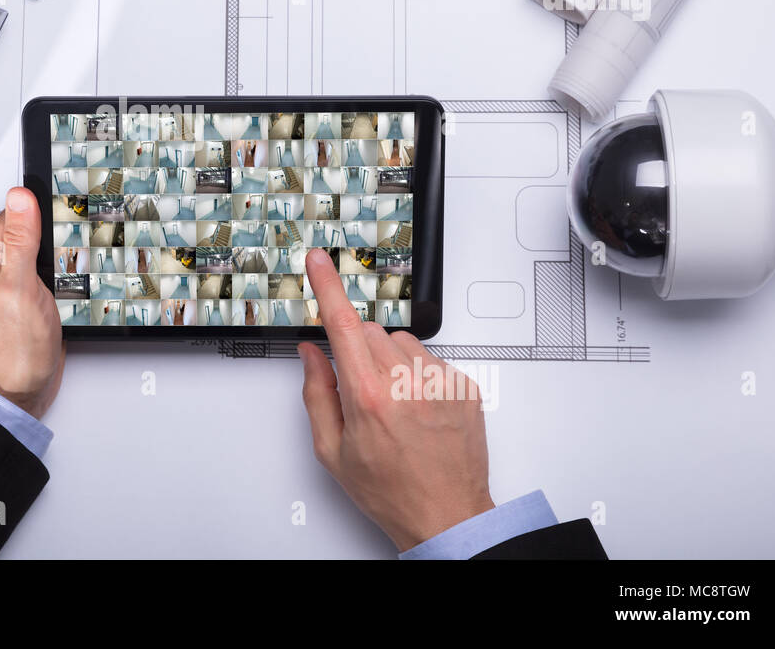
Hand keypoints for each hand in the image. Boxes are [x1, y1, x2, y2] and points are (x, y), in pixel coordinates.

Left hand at [0, 187, 64, 417]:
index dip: (47, 212)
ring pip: (55, 244)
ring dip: (70, 254)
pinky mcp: (38, 286)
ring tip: (71, 277)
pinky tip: (75, 284)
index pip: (21, 209)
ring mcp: (21, 272)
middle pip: (40, 224)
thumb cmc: (14, 345)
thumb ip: (20, 241)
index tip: (64, 227)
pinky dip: (73, 270)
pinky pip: (60, 264)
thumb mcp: (18, 287)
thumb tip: (20, 197)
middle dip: (61, 236)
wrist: (23, 384)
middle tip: (66, 262)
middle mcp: (3, 259)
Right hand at [297, 248, 493, 550]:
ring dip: (387, 359)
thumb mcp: (332, 451)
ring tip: (392, 404)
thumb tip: (311, 354)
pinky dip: (416, 373)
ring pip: (400, 341)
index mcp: (368, 397)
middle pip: (369, 330)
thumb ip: (317, 394)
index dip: (327, 286)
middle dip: (356, 348)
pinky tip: (417, 409)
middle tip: (359, 389)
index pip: (342, 324)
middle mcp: (406, 382)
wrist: (448, 514)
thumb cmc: (391, 490)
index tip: (319, 260)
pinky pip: (429, 358)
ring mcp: (439, 381)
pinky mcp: (463, 385)